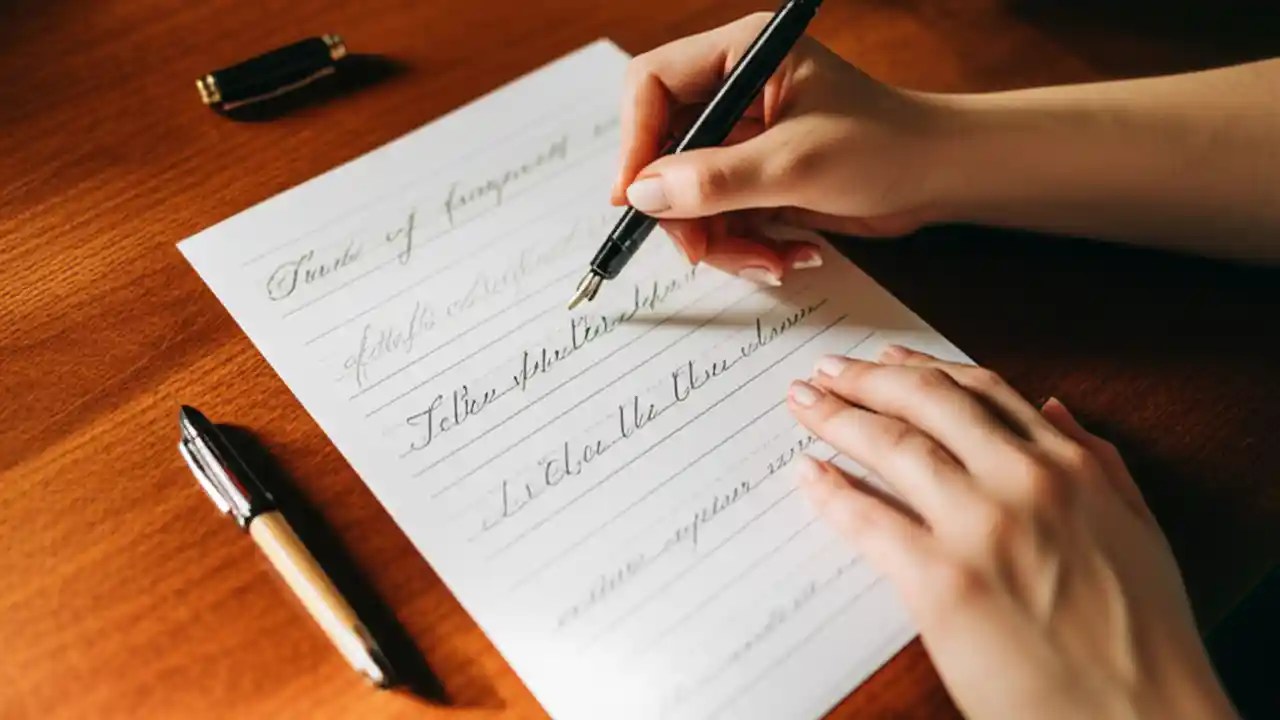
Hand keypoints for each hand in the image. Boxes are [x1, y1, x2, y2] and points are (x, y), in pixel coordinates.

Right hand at [614, 13, 945, 284]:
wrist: (944, 179)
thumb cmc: (889, 147)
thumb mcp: (797, 164)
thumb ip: (717, 179)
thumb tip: (641, 194)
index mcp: (742, 55)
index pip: (652, 85)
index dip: (635, 142)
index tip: (635, 198)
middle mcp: (734, 91)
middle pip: (663, 151)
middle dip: (684, 210)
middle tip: (704, 251)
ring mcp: (743, 138)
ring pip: (688, 196)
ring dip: (720, 240)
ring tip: (770, 262)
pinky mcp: (755, 178)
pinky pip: (720, 218)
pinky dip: (744, 247)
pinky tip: (788, 256)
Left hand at [786, 346, 1235, 719]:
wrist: (1143, 719)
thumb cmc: (1145, 637)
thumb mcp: (1136, 528)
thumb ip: (1099, 461)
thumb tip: (1052, 410)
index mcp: (1072, 466)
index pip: (982, 391)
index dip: (923, 368)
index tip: (887, 358)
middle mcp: (1024, 481)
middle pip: (925, 402)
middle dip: (866, 379)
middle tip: (826, 371)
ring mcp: (980, 527)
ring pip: (891, 446)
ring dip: (838, 417)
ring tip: (805, 404)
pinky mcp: (942, 582)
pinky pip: (868, 519)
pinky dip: (831, 490)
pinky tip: (809, 474)